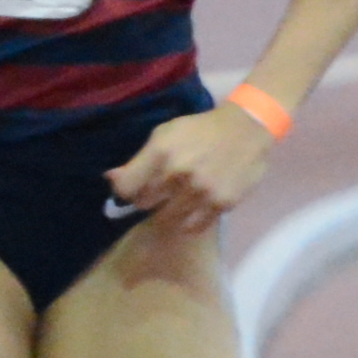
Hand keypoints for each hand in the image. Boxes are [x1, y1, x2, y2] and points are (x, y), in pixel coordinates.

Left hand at [105, 104, 272, 235]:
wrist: (246, 130)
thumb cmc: (199, 130)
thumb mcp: (163, 135)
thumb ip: (138, 160)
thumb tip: (111, 179)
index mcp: (160, 153)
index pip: (126, 189)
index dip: (125, 191)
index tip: (132, 189)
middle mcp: (178, 174)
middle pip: (144, 204)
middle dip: (147, 198)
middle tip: (159, 190)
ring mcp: (201, 191)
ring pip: (167, 218)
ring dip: (168, 210)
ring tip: (176, 198)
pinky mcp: (221, 204)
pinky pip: (193, 226)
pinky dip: (188, 221)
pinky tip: (191, 208)